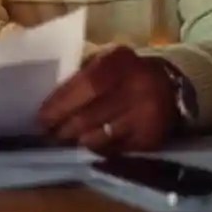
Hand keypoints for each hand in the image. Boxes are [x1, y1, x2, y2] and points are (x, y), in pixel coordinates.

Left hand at [37, 45, 177, 153]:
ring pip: (100, 136)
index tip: (41, 116)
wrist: (170, 87)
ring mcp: (146, 115)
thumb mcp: (106, 61)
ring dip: (78, 139)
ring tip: (65, 138)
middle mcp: (137, 87)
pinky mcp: (151, 138)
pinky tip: (89, 143)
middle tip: (47, 133)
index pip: (86, 84)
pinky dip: (98, 148)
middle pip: (91, 114)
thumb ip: (81, 75)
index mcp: (121, 62)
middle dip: (63, 126)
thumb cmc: (125, 73)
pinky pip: (115, 150)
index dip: (61, 103)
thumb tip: (50, 101)